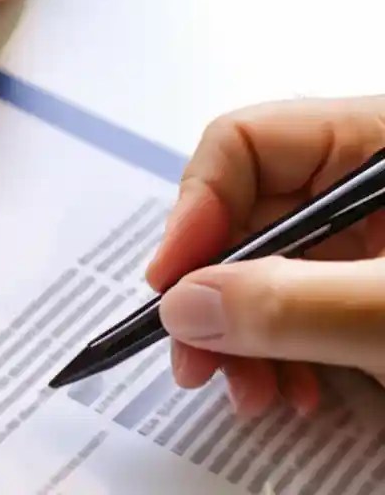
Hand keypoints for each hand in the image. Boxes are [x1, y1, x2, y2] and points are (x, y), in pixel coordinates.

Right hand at [146, 98, 384, 417]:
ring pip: (264, 271)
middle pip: (245, 216)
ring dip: (241, 338)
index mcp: (376, 143)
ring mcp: (371, 239)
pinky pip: (300, 309)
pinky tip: (297, 392)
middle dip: (213, 296)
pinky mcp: (370, 291)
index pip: (247, 142)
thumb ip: (293, 303)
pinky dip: (283, 355)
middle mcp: (363, 183)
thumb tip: (185, 306)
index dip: (197, 209)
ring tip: (252, 393)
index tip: (171, 282)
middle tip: (195, 357)